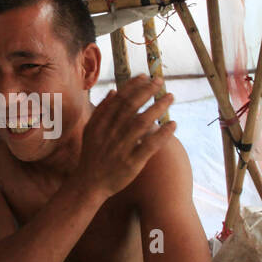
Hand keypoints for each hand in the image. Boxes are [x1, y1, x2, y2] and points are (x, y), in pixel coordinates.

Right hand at [74, 75, 175, 198]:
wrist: (89, 184)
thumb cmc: (92, 155)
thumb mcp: (90, 130)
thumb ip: (101, 110)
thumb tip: (114, 91)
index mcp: (101, 124)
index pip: (119, 99)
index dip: (133, 86)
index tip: (145, 76)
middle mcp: (111, 133)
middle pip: (132, 107)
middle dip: (147, 92)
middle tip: (160, 81)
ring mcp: (122, 148)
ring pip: (142, 123)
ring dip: (158, 108)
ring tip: (170, 97)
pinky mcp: (132, 163)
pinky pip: (149, 146)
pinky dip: (162, 134)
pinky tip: (173, 124)